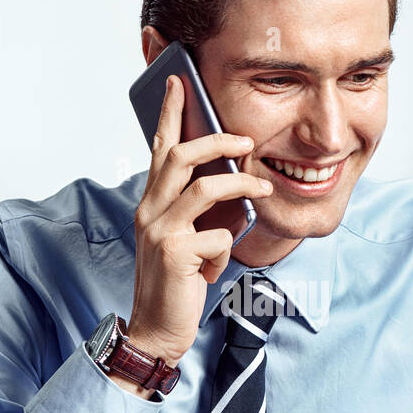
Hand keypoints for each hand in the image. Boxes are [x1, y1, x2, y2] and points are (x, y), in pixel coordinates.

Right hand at [126, 73, 273, 365]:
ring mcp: (159, 231)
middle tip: (247, 141)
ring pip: (204, 188)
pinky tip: (217, 267)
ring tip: (263, 189)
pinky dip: (227, 248)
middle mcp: (149, 211)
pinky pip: (217, 235)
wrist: (157, 329)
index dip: (169, 115)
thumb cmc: (176, 284)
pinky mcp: (174, 253)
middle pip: (181, 156)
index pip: (159, 150)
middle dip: (217, 141)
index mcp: (151, 204)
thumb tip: (235, 188)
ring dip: (240, 185)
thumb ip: (200, 212)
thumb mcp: (186, 240)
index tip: (178, 82)